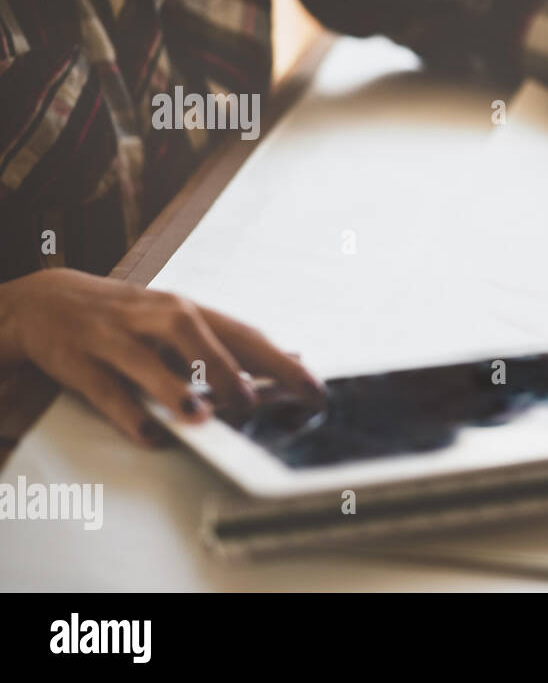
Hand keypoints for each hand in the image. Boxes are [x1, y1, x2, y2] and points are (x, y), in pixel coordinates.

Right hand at [0, 268, 323, 445]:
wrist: (45, 301)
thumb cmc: (128, 316)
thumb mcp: (179, 319)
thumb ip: (231, 343)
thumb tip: (292, 358)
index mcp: (185, 309)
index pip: (241, 333)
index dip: (279, 361)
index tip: (312, 388)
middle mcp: (152, 317)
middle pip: (194, 335)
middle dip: (226, 369)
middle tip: (254, 401)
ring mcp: (114, 338)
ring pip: (146, 360)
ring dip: (173, 388)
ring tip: (199, 416)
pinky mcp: (79, 361)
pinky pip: (105, 390)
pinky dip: (128, 415)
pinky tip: (151, 435)